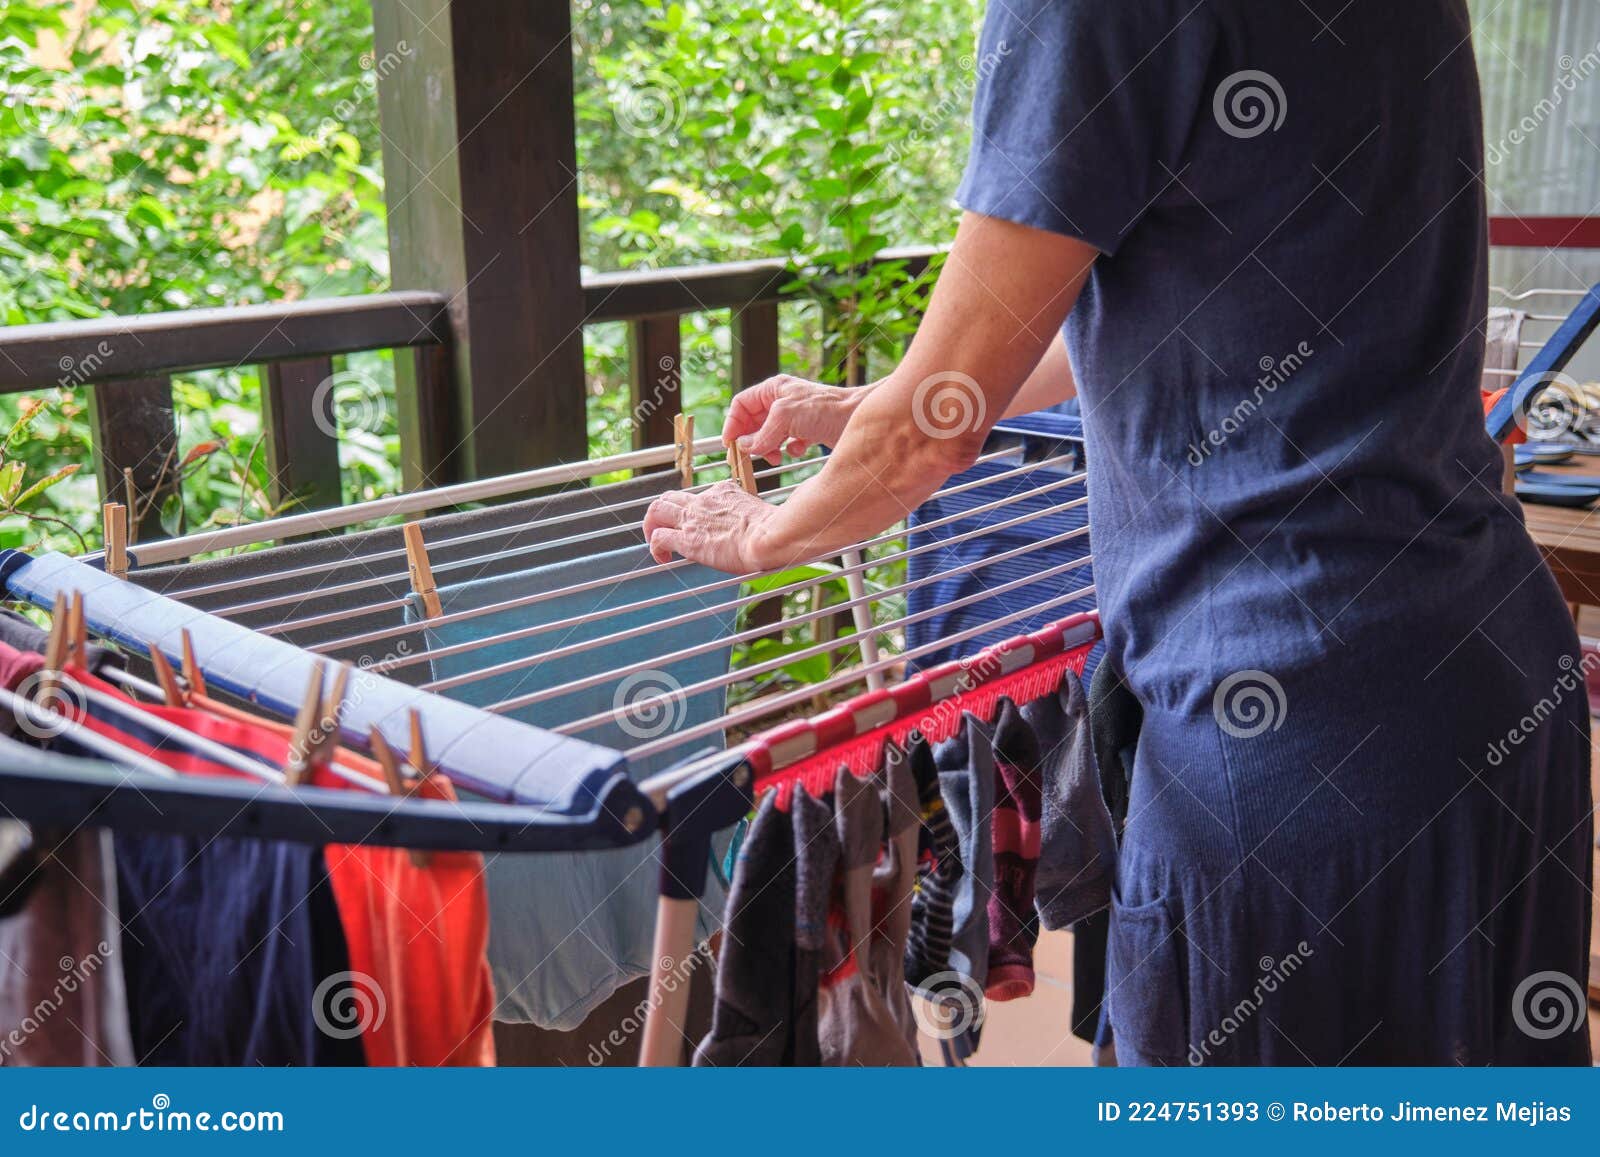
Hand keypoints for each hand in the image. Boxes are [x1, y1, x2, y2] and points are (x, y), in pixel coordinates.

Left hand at [642, 482, 783, 572]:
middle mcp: (704, 501)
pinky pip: (658, 538)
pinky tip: (664, 559)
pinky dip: (655, 548)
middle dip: (662, 511)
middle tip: (664, 527)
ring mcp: (693, 518)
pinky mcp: (688, 539)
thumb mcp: (762, 512)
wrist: (770, 537)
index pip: (700, 495)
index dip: (694, 509)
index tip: (698, 524)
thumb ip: (753, 515)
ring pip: (656, 510)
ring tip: (655, 540)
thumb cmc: (774, 531)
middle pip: (670, 497)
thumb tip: (762, 527)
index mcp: (723, 491)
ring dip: (651, 525)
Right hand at [722, 374, 865, 463]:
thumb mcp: (786, 417)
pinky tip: (797, 451)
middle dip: (752, 440)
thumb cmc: (827, 409)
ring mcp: (795, 417)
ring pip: (769, 436)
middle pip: (754, 422)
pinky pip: (787, 444)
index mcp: (773, 389)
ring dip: (768, 449)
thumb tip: (745, 447)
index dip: (733, 424)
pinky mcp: (807, 431)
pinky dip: (788, 451)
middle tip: (752, 456)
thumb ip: (762, 434)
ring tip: (775, 457)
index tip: (730, 444)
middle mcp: (782, 402)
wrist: (859, 418)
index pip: (741, 405)